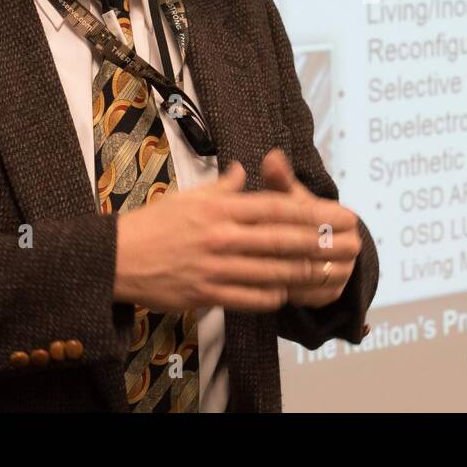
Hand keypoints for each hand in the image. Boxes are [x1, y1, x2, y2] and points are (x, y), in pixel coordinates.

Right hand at [112, 158, 355, 312]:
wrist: (115, 258)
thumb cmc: (153, 224)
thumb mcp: (189, 197)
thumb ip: (221, 186)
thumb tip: (242, 169)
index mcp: (219, 208)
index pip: (275, 208)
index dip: (312, 211)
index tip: (339, 213)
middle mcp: (221, 236)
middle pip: (281, 239)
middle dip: (321, 241)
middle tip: (351, 242)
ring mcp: (214, 267)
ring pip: (272, 271)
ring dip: (306, 271)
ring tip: (333, 269)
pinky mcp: (206, 294)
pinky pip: (250, 297)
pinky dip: (274, 294)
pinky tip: (290, 291)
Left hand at [260, 147, 359, 307]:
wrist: (314, 247)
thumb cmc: (296, 217)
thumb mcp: (289, 197)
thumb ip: (280, 179)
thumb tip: (271, 156)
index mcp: (345, 217)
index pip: (320, 219)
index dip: (290, 220)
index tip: (260, 220)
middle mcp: (352, 245)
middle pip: (318, 248)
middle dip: (286, 248)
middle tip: (253, 247)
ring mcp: (346, 272)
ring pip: (313, 274)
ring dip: (285, 272)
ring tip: (253, 267)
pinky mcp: (334, 295)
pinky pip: (311, 296)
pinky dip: (289, 292)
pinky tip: (264, 286)